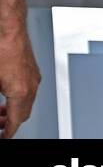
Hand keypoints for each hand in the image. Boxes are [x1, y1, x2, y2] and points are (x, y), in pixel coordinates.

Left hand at [0, 23, 40, 138]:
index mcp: (21, 91)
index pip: (17, 121)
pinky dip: (19, 98)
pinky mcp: (32, 68)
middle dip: (11, 122)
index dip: (8, 132)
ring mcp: (34, 76)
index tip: (3, 136)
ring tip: (1, 112)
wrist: (9, 29)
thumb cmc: (1, 50)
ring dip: (15, 110)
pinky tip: (7, 94)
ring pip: (28, 101)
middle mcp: (31, 85)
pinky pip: (29, 90)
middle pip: (24, 113)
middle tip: (0, 126)